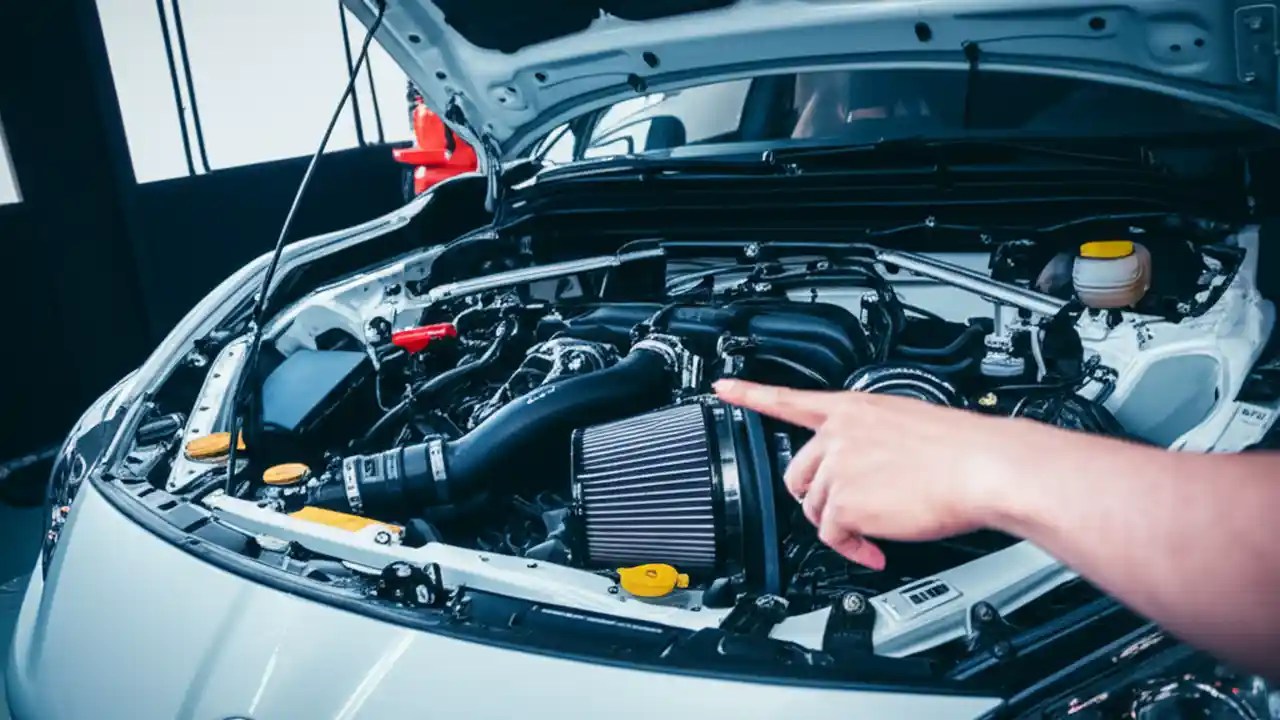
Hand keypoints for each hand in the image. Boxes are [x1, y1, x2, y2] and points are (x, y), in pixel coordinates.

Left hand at [713, 379, 1056, 568]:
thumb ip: (870, 443)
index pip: (788, 398)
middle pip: (799, 475)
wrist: (984, 467)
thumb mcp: (906, 426)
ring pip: (815, 509)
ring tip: (875, 530)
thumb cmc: (962, 450)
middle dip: (819, 498)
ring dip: (841, 527)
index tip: (723, 387)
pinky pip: (832, 536)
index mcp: (853, 409)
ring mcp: (838, 467)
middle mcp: (838, 434)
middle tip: (851, 512)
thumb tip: (862, 472)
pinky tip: (873, 548)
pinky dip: (851, 549)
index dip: (750, 393)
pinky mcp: (844, 502)